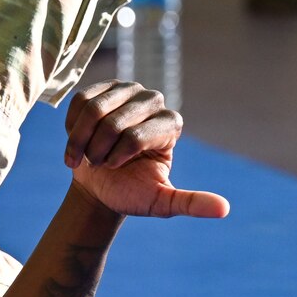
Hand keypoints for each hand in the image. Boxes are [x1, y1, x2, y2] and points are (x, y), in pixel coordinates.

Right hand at [62, 81, 229, 219]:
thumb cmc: (131, 193)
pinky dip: (72, 126)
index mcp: (171, 124)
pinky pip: (79, 102)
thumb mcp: (161, 202)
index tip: (113, 169)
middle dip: (97, 150)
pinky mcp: (102, 87)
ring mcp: (127, 89)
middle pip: (113, 123)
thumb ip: (191, 203)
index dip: (116, 157)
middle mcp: (154, 100)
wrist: (100, 183)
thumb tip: (223, 210)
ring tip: (84, 153)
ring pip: (94, 111)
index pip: (135, 136)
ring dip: (81, 140)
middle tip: (96, 163)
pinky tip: (79, 137)